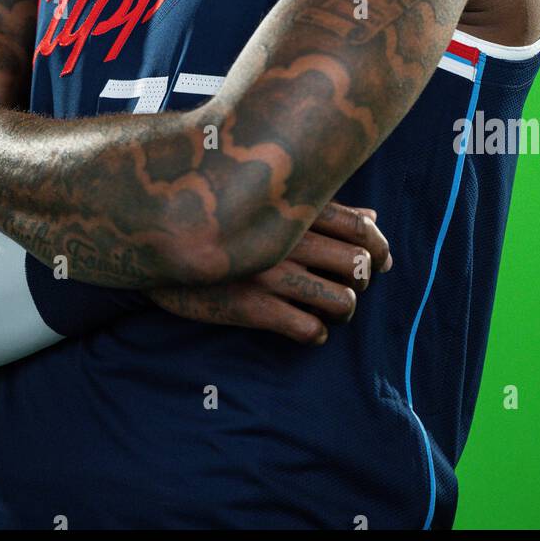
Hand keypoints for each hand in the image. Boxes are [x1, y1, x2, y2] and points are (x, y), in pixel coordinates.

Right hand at [147, 203, 391, 343]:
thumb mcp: (269, 206)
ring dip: (343, 309)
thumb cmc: (220, 219)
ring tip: (331, 310)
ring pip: (341, 299)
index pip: (359, 228)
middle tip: (352, 284)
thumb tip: (373, 220)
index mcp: (292, 208)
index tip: (383, 259)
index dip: (380, 247)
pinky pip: (308, 329)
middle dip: (364, 279)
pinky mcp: (252, 307)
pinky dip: (317, 334)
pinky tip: (308, 329)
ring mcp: (270, 273)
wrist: (157, 241)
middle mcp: (286, 238)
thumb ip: (321, 211)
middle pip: (358, 264)